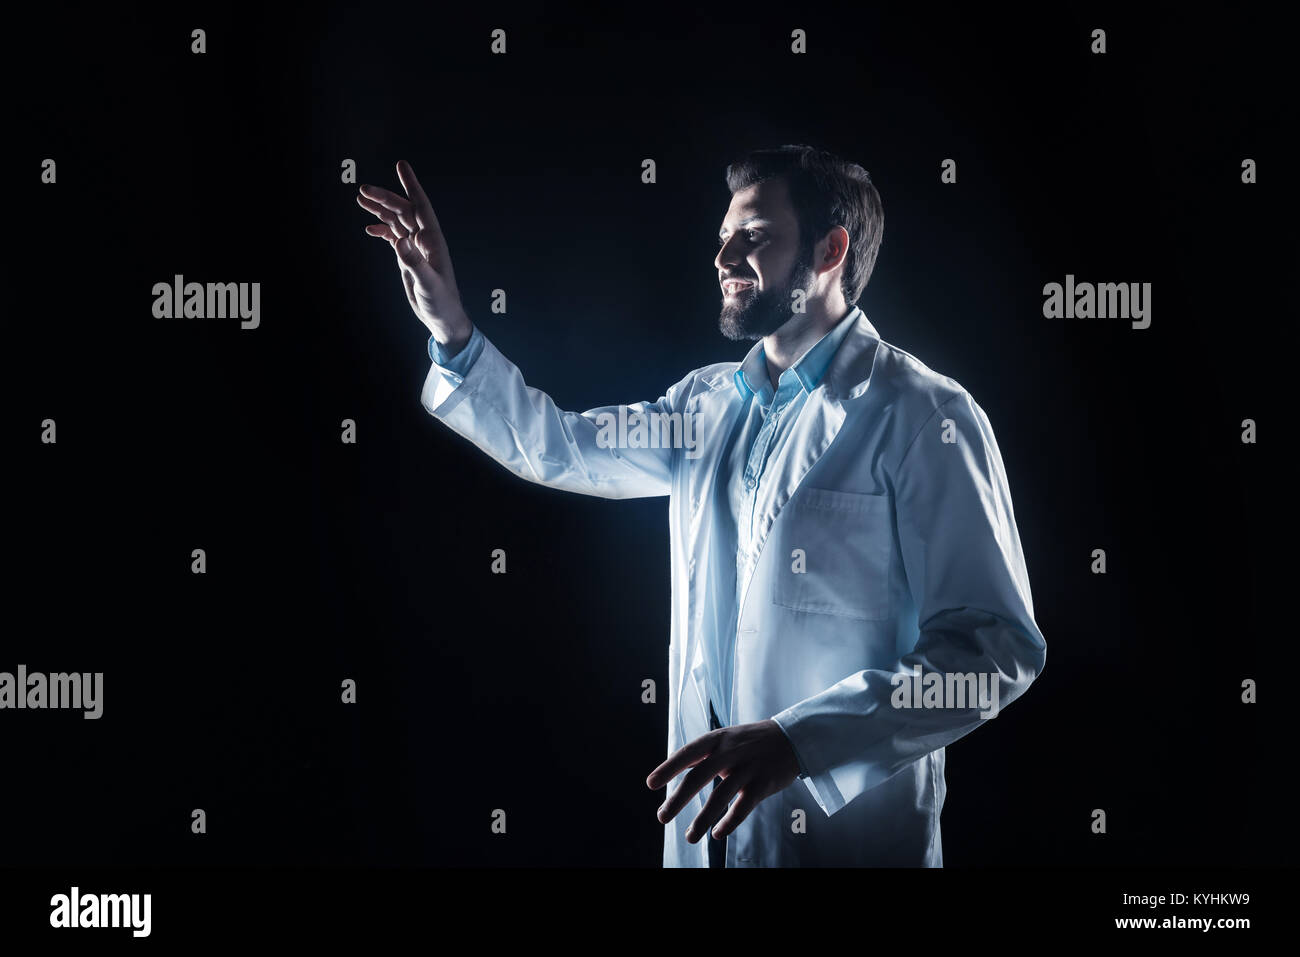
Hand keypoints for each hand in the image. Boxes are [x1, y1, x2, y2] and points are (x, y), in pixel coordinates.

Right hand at [357, 160, 471, 351]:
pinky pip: (394, 237)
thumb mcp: (428, 284)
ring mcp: (416, 248)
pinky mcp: (408, 258)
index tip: (401, 165)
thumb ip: (414, 262)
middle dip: (385, 198)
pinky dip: (382, 230)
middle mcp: (424, 240)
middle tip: (363, 190)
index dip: (411, 185)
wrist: (443, 318)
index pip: (420, 206)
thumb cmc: (441, 302)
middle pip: (403, 211)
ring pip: (397, 221)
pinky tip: (370, 228)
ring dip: (380, 210)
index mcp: (432, 240)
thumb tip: (400, 240)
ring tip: (361, 199)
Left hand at [645, 719, 801, 842]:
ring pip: (720, 797)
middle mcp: (730, 752)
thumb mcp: (726, 738)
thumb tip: (672, 772)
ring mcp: (747, 768)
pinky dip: (729, 822)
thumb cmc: (751, 742)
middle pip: (699, 777)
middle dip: (679, 799)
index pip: (688, 753)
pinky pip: (742, 808)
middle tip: (662, 817)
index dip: (669, 768)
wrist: (791, 738)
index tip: (651, 784)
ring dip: (702, 819)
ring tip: (689, 837)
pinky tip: (717, 833)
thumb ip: (702, 755)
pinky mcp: (763, 784)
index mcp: (718, 739)